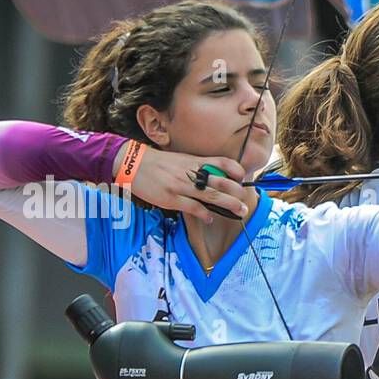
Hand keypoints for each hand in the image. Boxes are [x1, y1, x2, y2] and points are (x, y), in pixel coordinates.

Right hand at [117, 146, 251, 222]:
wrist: (132, 164)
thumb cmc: (158, 164)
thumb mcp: (181, 160)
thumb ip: (197, 168)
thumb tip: (215, 180)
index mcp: (194, 161)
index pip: (222, 162)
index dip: (236, 171)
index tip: (242, 179)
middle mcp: (191, 173)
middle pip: (222, 182)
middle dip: (237, 194)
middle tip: (245, 204)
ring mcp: (181, 186)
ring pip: (212, 196)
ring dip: (229, 205)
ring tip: (239, 212)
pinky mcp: (171, 198)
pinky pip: (193, 208)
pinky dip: (205, 214)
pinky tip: (210, 218)